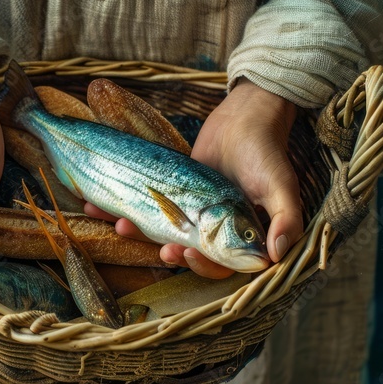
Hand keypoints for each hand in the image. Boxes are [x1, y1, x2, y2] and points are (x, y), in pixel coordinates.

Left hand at [88, 79, 302, 278]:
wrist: (244, 116)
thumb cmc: (267, 151)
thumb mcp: (281, 185)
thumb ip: (285, 219)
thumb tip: (278, 253)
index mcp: (244, 240)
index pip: (221, 266)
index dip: (203, 266)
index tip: (186, 253)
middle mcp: (216, 233)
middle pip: (188, 254)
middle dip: (168, 253)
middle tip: (158, 247)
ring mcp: (193, 215)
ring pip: (163, 233)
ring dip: (140, 233)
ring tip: (121, 224)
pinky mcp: (174, 197)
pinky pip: (150, 208)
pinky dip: (126, 206)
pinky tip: (97, 203)